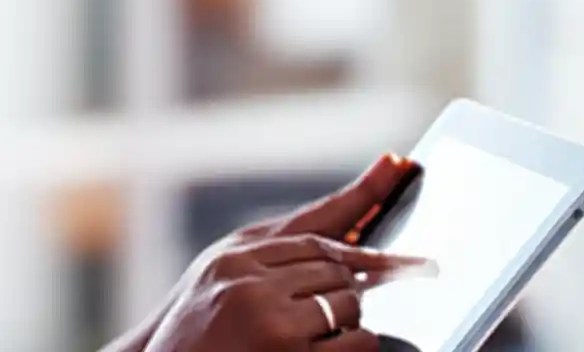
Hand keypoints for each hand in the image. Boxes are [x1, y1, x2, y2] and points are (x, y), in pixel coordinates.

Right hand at [144, 234, 427, 350]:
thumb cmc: (193, 337)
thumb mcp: (216, 285)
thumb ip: (262, 262)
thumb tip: (330, 249)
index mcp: (232, 263)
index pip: (311, 242)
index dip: (351, 249)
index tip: (390, 253)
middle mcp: (251, 288)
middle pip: (334, 269)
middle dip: (346, 286)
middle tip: (339, 305)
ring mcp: (273, 325)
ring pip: (348, 302)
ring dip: (349, 318)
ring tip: (322, 334)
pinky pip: (356, 341)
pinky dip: (358, 344)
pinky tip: (332, 350)